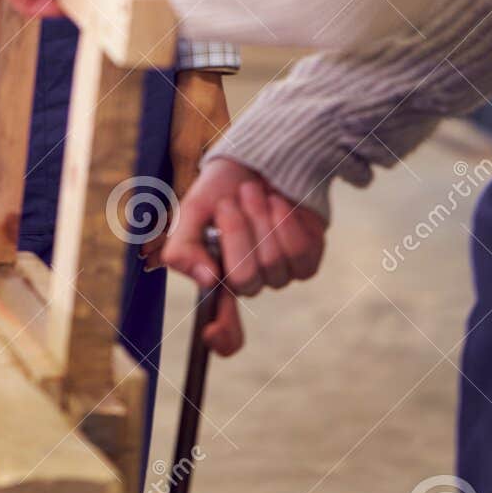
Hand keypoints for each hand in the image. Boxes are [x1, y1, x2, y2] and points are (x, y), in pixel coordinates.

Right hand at [162, 157, 326, 354]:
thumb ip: (184, 245)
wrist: (263, 156)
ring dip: (260, 219)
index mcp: (218, 277)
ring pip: (273, 265)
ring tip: (253, 191)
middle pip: (245, 280)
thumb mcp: (193, 209)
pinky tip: (278, 202)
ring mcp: (280, 272)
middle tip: (230, 201)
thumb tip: (206, 280)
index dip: (222, 336)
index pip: (226, 329)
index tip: (211, 333)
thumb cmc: (223, 185)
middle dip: (236, 232)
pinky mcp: (307, 258)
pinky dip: (286, 223)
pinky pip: (299, 255)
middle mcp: (250, 281)